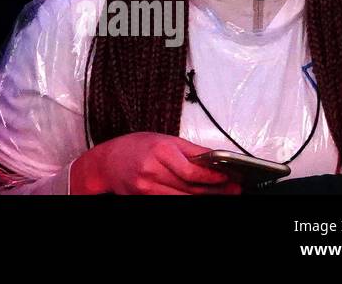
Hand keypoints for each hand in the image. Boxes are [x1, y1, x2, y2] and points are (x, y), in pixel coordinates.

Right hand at [71, 133, 239, 194]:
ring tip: (220, 194)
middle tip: (233, 189)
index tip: (229, 178)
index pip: (193, 171)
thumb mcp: (164, 140)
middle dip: (216, 190)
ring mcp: (148, 188)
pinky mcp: (145, 199)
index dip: (215, 178)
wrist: (108, 162)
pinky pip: (172, 202)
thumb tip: (217, 158)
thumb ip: (191, 150)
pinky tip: (198, 197)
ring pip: (185, 198)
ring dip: (205, 198)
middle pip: (192, 188)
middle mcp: (153, 171)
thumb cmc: (135, 147)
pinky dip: (187, 200)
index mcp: (160, 150)